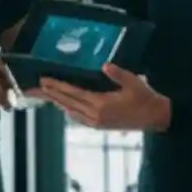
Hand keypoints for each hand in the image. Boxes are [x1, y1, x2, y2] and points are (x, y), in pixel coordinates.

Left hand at [38, 64, 170, 131]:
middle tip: (36, 87)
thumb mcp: (134, 82)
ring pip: (71, 111)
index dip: (58, 87)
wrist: (156, 117)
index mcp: (101, 104)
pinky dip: (69, 110)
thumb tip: (104, 65)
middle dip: (51, 94)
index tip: (44, 81)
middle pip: (68, 103)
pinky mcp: (100, 126)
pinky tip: (64, 106)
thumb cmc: (145, 98)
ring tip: (45, 94)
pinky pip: (79, 118)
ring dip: (58, 102)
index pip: (74, 94)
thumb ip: (118, 74)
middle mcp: (95, 115)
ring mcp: (97, 122)